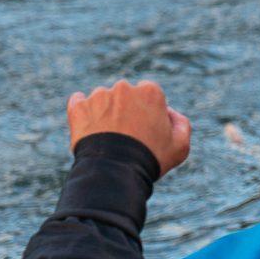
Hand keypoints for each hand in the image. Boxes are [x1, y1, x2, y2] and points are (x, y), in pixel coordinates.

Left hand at [67, 79, 191, 174]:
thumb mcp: (180, 145)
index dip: (151, 112)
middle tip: (129, 136)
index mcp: (150, 92)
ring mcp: (99, 96)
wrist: (115, 170)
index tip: (149, 129)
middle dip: (128, 110)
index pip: (151, 94)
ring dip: (107, 113)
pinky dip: (84, 112)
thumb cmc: (151, 158)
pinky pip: (79, 103)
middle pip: (127, 95)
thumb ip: (181, 123)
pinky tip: (90, 126)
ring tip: (110, 139)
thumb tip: (168, 112)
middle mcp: (124, 88)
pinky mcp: (78, 107)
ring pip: (104, 100)